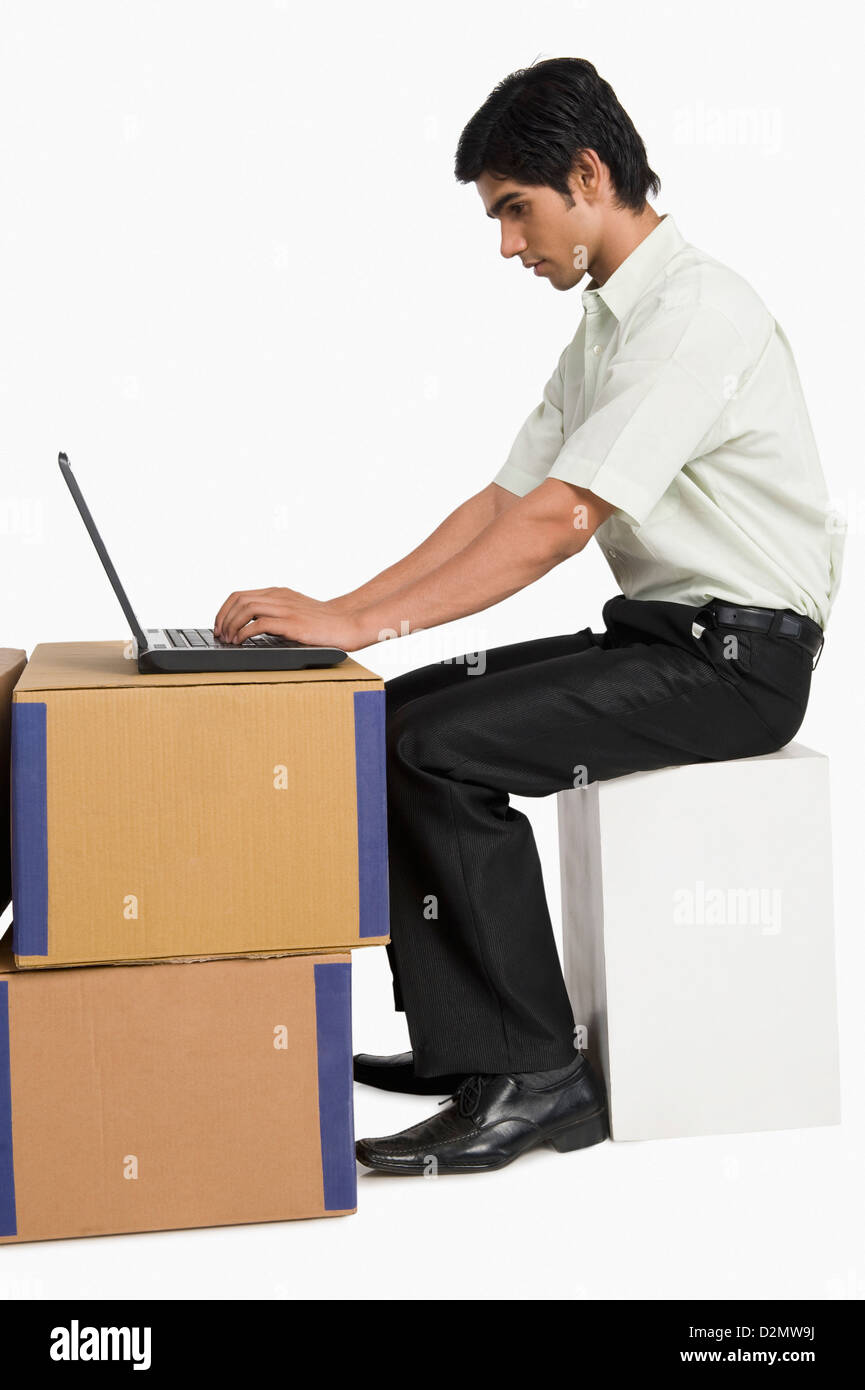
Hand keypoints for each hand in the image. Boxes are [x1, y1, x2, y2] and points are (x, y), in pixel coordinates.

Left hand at [213, 587, 363, 649]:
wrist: (346, 623)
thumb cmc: (322, 622)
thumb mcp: (294, 610)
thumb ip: (275, 612)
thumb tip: (250, 626)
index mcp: (278, 592)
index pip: (240, 595)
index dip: (224, 610)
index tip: (220, 625)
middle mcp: (279, 596)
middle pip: (239, 599)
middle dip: (223, 617)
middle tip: (220, 634)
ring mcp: (285, 608)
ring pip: (245, 608)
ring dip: (231, 625)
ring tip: (228, 639)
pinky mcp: (291, 623)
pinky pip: (259, 623)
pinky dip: (244, 633)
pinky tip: (241, 642)